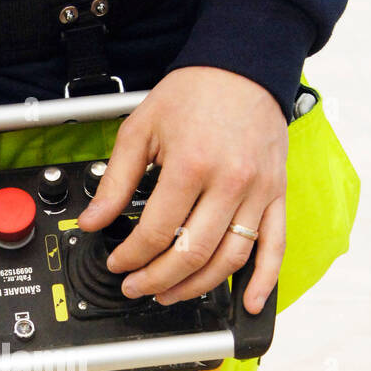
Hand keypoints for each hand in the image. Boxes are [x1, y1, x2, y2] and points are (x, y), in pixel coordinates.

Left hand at [76, 66, 287, 312]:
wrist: (244, 66)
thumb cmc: (195, 93)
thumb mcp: (141, 129)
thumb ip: (115, 180)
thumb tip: (92, 220)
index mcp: (191, 165)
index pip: (156, 232)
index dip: (131, 257)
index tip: (118, 263)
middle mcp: (230, 182)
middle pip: (192, 254)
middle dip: (157, 279)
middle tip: (137, 286)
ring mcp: (258, 192)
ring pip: (230, 259)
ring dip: (198, 287)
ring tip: (171, 294)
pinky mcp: (277, 195)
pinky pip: (275, 247)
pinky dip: (264, 280)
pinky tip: (249, 303)